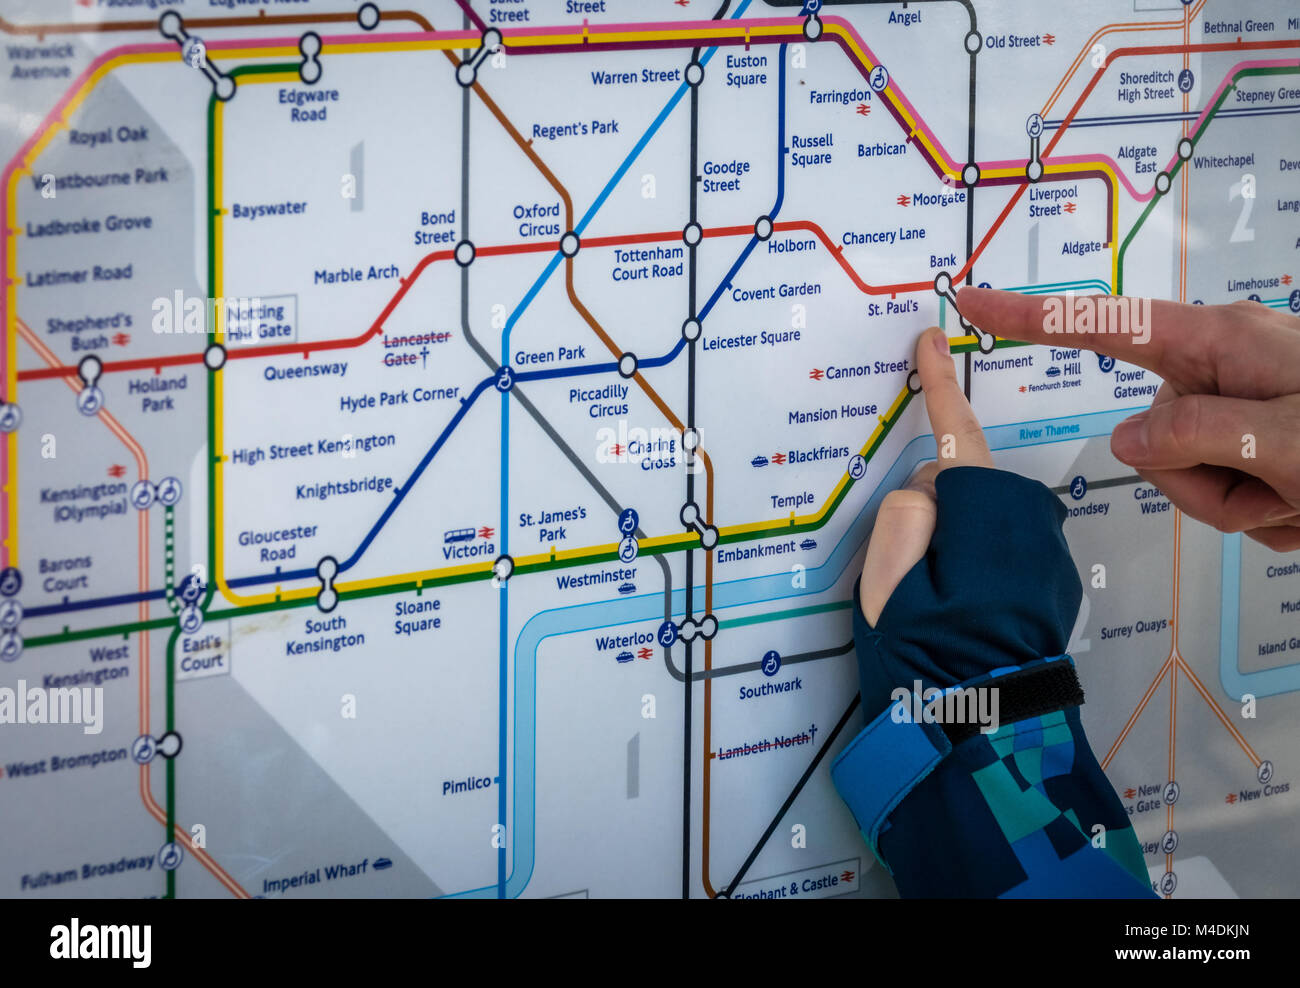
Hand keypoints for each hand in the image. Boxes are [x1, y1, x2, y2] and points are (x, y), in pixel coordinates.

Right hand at [855, 327, 1080, 708]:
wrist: (987, 728)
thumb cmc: (930, 654)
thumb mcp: (887, 580)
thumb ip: (906, 511)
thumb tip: (929, 490)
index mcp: (984, 510)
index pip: (955, 430)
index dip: (937, 383)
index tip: (930, 336)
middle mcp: (1026, 520)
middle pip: (965, 481)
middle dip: (932, 507)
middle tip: (908, 573)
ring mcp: (1045, 553)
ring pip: (982, 518)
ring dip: (954, 540)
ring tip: (934, 601)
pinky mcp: (1051, 583)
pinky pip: (1001, 548)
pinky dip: (976, 562)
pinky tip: (962, 609)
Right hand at [956, 287, 1299, 550]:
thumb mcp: (1285, 441)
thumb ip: (1195, 435)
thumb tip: (1124, 440)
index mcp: (1221, 341)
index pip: (1103, 325)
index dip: (1030, 317)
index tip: (972, 303)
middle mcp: (1221, 363)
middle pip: (1149, 435)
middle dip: (1199, 483)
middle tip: (1274, 490)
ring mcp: (1237, 399)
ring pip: (1182, 471)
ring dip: (1233, 501)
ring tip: (1291, 493)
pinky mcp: (1252, 432)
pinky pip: (1219, 485)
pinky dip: (1257, 505)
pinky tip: (1298, 497)